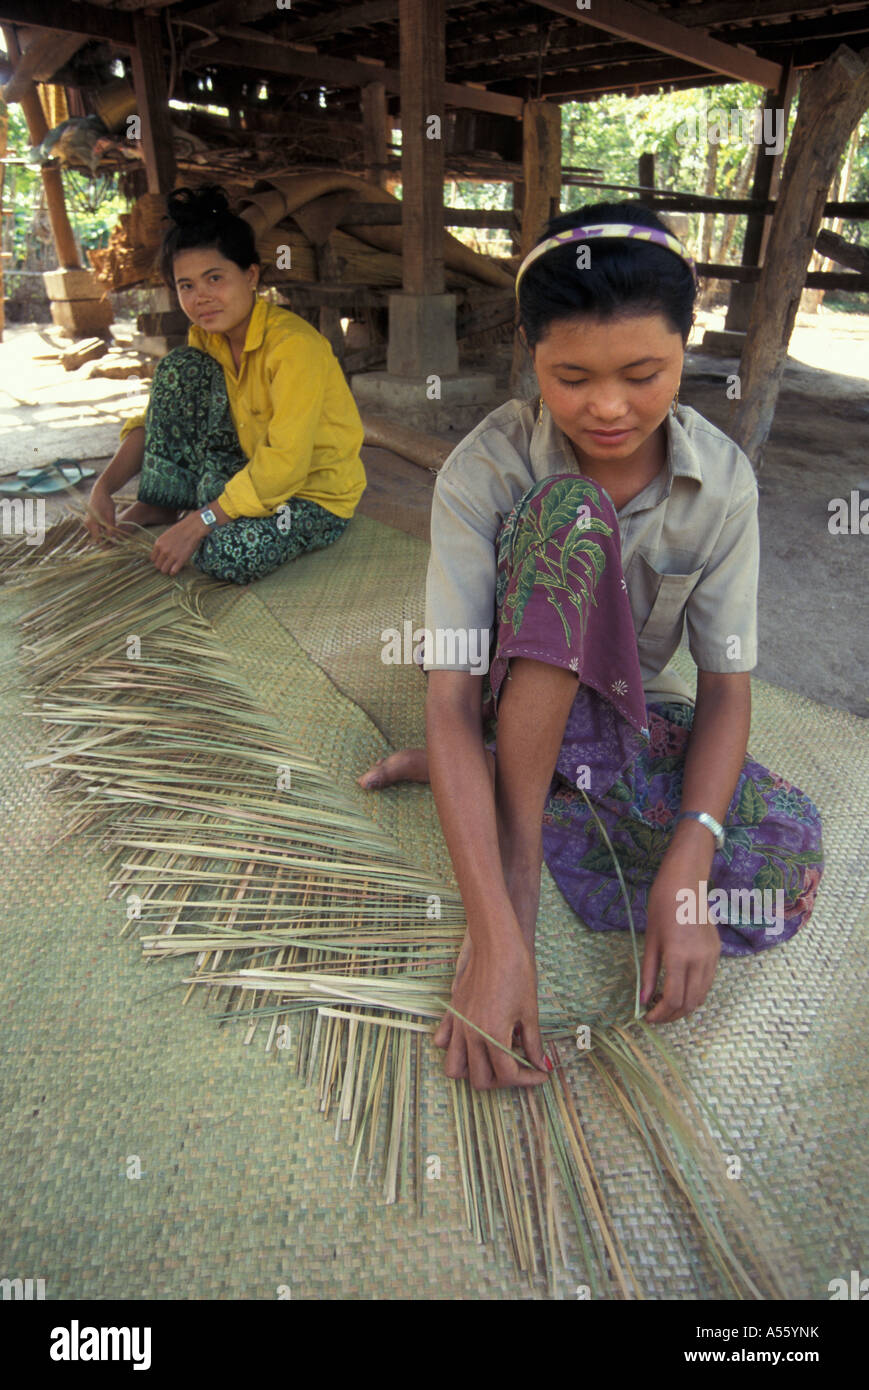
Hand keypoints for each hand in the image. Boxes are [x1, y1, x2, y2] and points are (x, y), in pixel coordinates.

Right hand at [83, 486, 116, 543]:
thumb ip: (111, 528)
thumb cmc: (106, 502)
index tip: (114, 544)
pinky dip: (102, 531)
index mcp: (91, 523)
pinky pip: (96, 530)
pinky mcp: (89, 521)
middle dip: (105, 540)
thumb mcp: (110, 515)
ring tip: (114, 535)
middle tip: (116, 541)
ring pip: (97, 534)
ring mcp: (87, 523)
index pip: (98, 539)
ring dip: (104, 536)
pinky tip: (110, 529)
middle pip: (96, 538)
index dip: (106, 543)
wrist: (99, 492)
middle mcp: (87, 524)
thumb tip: (113, 540)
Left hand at [150, 513, 206, 575]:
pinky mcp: (181, 560)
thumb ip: (161, 545)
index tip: (162, 560)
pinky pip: (173, 572)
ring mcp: (172, 556)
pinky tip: (176, 569)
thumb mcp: (166, 535)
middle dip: (162, 566)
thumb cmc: (181, 530)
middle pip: (157, 566)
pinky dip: (174, 572)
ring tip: (171, 567)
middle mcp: (163, 551)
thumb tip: (160, 554)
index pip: (152, 558)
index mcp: (158, 543)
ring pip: (164, 570)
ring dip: (167, 570)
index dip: (157, 560)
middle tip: (167, 564)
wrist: (192, 528)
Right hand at [434, 928, 549, 1089]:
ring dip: (475, 1072)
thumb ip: (533, 1042)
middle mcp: (471, 1034)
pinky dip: (457, 1050)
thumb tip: (542, 1065)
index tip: (541, 1074)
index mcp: (493, 1035)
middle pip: (481, 1080)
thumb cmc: (517, 972)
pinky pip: (445, 1042)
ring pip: (455, 1068)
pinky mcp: (453, 1012)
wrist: (496, 943)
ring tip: (495, 1062)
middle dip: (503, 1081)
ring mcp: (458, 1024)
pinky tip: (477, 1043)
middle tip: (520, 1069)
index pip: (508, 1075)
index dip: (528, 1080)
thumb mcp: (530, 1010)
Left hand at [640, 857, 720, 1022]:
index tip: (647, 1017)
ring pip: (702, 995)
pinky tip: (680, 990)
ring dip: (685, 1007)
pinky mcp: (717, 952)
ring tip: (667, 1007)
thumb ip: (648, 973)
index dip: (660, 1014)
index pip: (673, 998)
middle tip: (656, 1016)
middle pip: (689, 1002)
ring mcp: (711, 957)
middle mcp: (699, 960)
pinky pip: (708, 982)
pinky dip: (695, 993)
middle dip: (672, 1015)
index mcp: (679, 956)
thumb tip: (643, 1000)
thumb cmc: (661, 908)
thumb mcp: (650, 942)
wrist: (685, 885)